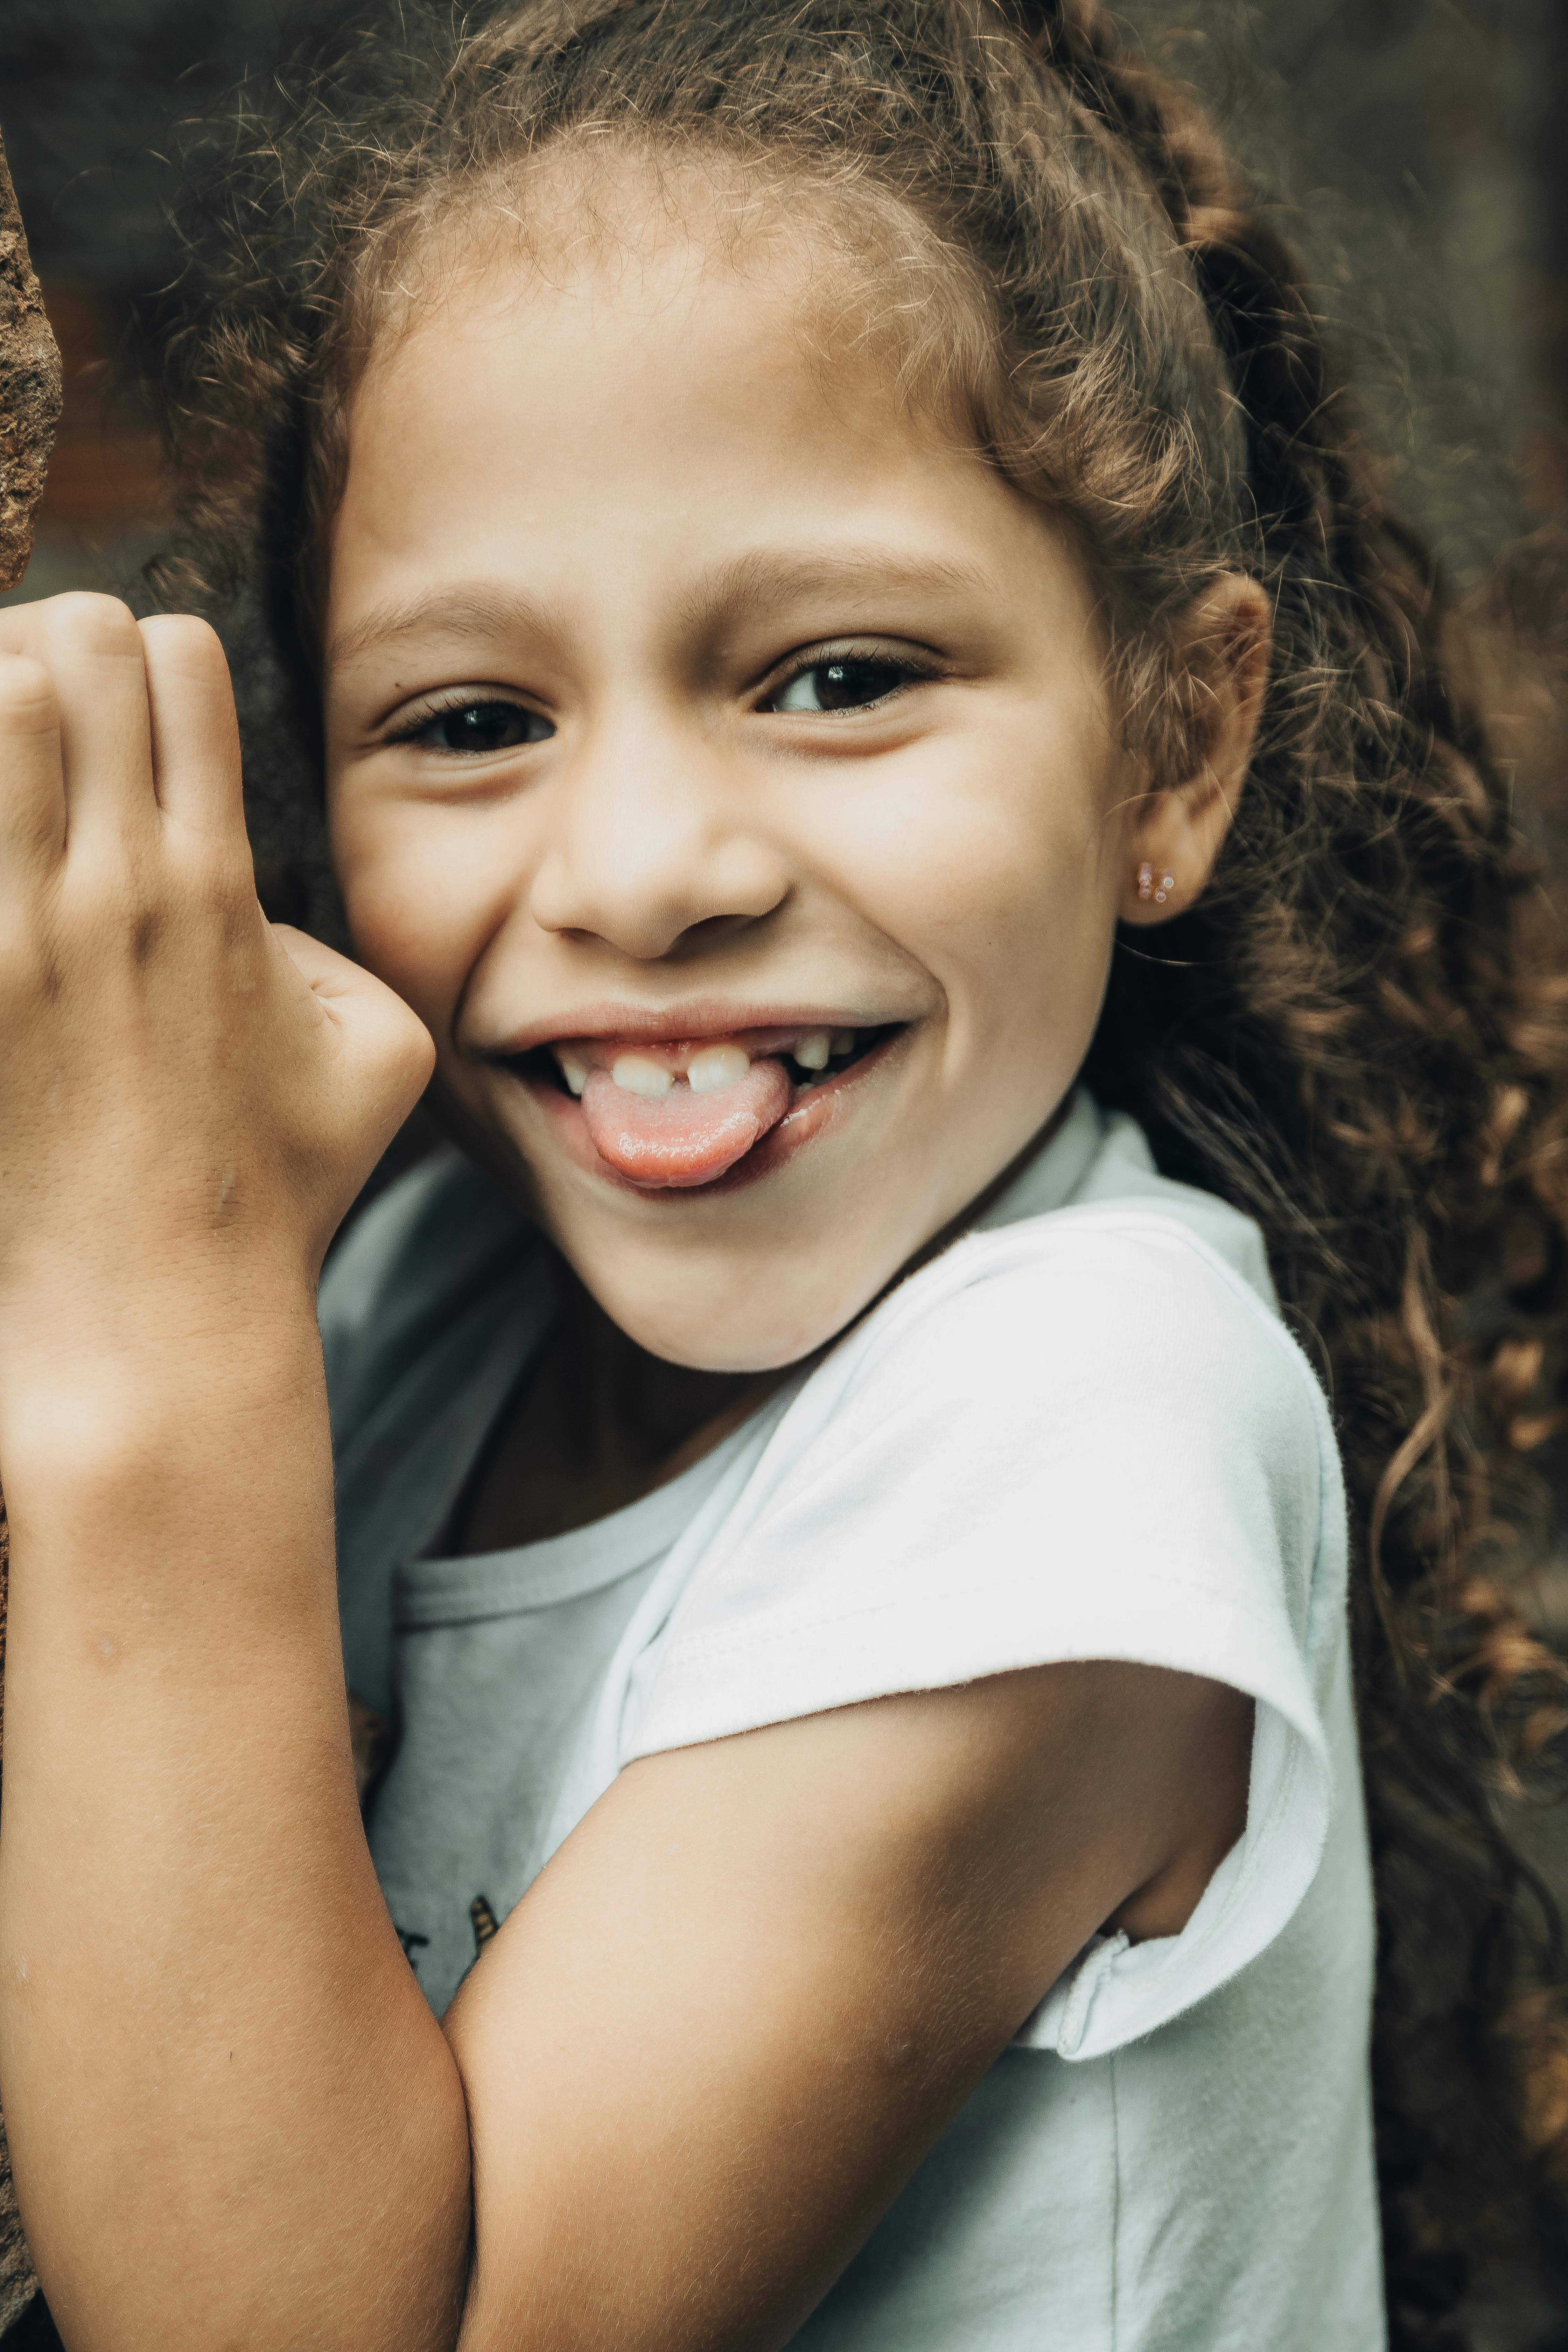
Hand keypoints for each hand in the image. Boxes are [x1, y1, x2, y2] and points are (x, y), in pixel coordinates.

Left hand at [0, 594, 432, 1390]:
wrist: (152, 1325)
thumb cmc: (269, 1201)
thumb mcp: (374, 1068)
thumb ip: (339, 959)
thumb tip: (267, 918)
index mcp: (220, 885)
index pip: (177, 658)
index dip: (147, 661)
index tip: (123, 720)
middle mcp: (117, 884)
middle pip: (71, 642)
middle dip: (52, 648)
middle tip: (37, 717)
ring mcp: (16, 934)